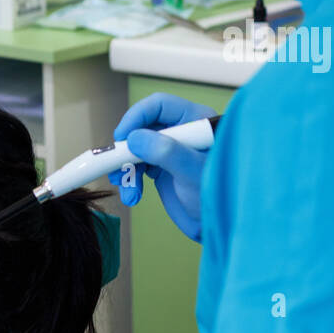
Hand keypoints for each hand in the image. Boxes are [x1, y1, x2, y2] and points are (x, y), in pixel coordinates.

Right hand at [107, 93, 216, 241]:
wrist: (216, 226)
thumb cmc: (217, 196)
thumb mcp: (193, 172)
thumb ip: (167, 152)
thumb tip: (135, 138)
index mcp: (195, 122)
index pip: (159, 106)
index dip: (137, 117)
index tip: (122, 137)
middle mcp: (181, 132)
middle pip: (142, 127)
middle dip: (127, 148)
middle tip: (117, 166)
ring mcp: (169, 150)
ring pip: (134, 148)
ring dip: (124, 168)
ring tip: (127, 189)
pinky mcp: (160, 168)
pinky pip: (135, 166)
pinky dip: (129, 180)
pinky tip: (132, 195)